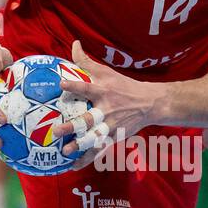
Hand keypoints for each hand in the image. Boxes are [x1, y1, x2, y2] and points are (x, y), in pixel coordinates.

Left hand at [53, 40, 162, 170]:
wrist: (150, 104)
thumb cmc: (124, 86)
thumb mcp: (107, 71)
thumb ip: (87, 61)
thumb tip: (73, 42)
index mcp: (103, 92)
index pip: (87, 88)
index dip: (75, 86)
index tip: (61, 85)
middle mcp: (106, 110)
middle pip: (88, 120)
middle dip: (73, 126)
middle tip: (56, 131)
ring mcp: (111, 126)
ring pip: (94, 138)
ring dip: (79, 145)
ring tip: (66, 151)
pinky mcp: (114, 137)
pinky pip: (99, 150)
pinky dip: (87, 158)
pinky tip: (74, 165)